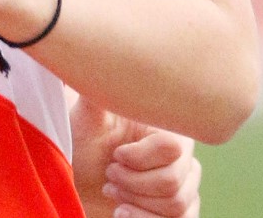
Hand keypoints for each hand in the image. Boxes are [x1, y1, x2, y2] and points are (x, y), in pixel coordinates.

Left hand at [71, 98, 199, 217]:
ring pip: (177, 206)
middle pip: (174, 182)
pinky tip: (122, 213)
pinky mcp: (176, 212)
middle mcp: (182, 155)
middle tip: (108, 175)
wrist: (79, 170)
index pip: (172, 148)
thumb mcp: (87, 114)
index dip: (138, 158)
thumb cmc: (83, 138)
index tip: (114, 154)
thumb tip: (99, 60)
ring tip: (111, 192)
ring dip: (136, 203)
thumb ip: (99, 92)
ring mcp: (183, 185)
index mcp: (168, 126)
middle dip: (132, 183)